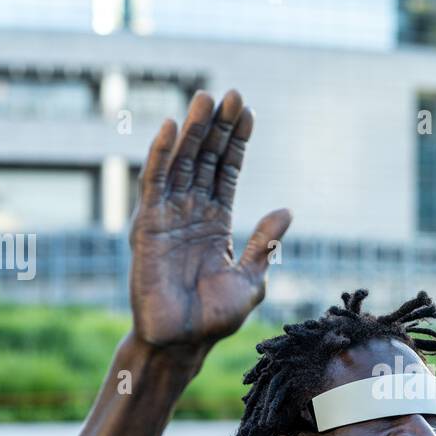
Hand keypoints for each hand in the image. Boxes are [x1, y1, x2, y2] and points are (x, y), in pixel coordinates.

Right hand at [129, 90, 292, 347]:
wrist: (183, 342)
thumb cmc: (214, 317)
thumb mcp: (251, 278)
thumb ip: (265, 244)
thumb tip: (287, 210)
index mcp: (215, 222)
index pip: (226, 171)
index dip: (236, 142)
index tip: (248, 112)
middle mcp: (190, 213)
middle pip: (204, 160)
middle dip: (218, 127)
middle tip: (232, 93)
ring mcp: (168, 217)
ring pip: (181, 164)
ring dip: (192, 131)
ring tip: (206, 99)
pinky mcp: (148, 226)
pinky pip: (154, 184)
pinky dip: (160, 155)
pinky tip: (170, 128)